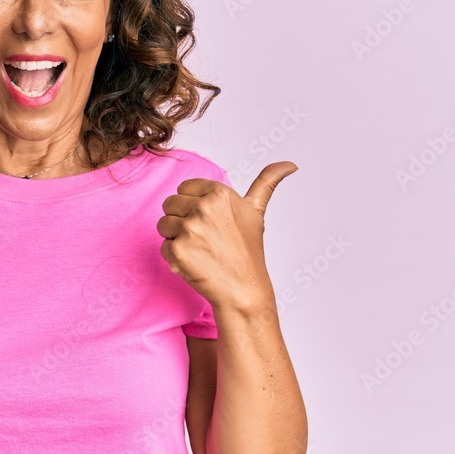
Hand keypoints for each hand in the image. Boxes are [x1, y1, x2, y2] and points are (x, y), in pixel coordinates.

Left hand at [155, 162, 297, 311]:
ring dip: (176, 239)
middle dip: (182, 221)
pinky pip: (163, 247)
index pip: (184, 188)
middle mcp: (203, 208)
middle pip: (170, 204)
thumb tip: (290, 164)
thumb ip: (266, 182)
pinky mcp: (177, 250)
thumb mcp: (256, 211)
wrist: (243, 289)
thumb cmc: (247, 250)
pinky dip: (174, 258)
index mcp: (219, 193)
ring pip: (163, 225)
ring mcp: (189, 229)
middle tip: (204, 238)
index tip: (208, 220)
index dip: (192, 205)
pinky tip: (195, 262)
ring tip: (200, 250)